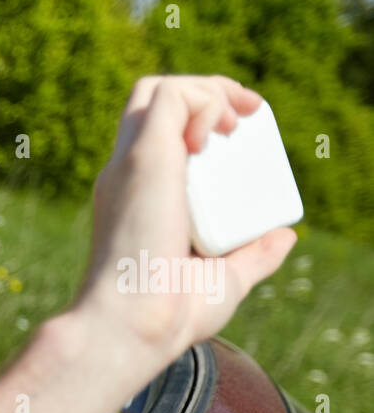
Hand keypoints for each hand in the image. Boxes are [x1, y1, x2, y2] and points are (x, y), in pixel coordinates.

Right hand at [78, 75, 296, 369]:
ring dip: (205, 90)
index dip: (200, 121)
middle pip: (153, 102)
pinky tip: (218, 133)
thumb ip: (253, 257)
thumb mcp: (224, 279)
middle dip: (205, 93)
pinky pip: (169, 95)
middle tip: (244, 119)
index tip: (240, 133)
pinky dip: (202, 99)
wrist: (137, 324)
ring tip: (234, 124)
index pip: (159, 137)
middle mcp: (127, 175)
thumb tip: (285, 236)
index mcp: (137, 197)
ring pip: (158, 89)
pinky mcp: (143, 156)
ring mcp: (130, 164)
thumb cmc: (169, 314)